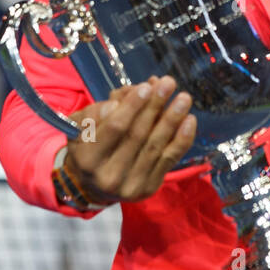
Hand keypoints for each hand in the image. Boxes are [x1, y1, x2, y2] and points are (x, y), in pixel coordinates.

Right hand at [64, 76, 196, 203]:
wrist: (95, 186)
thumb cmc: (88, 148)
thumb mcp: (79, 128)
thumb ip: (95, 113)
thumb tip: (117, 103)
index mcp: (87, 159)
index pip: (114, 128)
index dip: (132, 106)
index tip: (146, 86)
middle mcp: (109, 176)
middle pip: (138, 135)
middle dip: (155, 106)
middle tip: (168, 83)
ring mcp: (132, 185)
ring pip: (156, 146)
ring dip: (172, 119)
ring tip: (183, 98)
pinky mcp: (150, 186)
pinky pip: (170, 159)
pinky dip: (182, 139)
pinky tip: (189, 120)